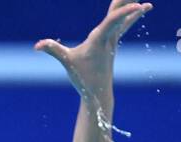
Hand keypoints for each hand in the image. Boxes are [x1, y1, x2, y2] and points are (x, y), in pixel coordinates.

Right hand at [34, 0, 151, 98]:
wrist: (98, 93)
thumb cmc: (83, 78)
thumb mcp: (67, 62)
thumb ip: (52, 49)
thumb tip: (36, 45)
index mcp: (99, 39)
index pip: (113, 21)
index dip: (124, 11)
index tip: (138, 4)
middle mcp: (109, 37)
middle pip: (121, 14)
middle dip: (128, 1)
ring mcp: (112, 40)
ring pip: (125, 18)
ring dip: (132, 5)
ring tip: (144, 0)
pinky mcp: (113, 43)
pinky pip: (124, 24)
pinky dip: (130, 14)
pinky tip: (139, 8)